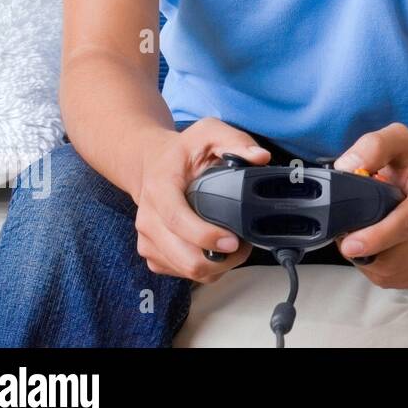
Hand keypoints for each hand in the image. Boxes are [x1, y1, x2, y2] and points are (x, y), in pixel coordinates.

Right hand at [134, 116, 270, 282]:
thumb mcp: (208, 133)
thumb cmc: (183, 151)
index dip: (206, 236)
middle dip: (219, 260)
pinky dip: (204, 270)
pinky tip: (216, 252)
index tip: (233, 241)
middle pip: (183, 256)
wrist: (150, 164)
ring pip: (185, 270)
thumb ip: (235, 142)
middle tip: (244, 246)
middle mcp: (148, 217)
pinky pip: (180, 274)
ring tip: (235, 248)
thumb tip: (260, 157)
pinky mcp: (152, 253)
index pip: (178, 220)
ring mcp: (147, 239)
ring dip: (216, 267)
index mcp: (160, 188)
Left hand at [332, 123, 407, 287]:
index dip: (376, 237)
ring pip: (395, 273)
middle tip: (349, 234)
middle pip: (397, 256)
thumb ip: (372, 147)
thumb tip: (348, 167)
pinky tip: (385, 249)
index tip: (349, 245)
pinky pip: (401, 281)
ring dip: (370, 262)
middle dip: (364, 251)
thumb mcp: (397, 139)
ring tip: (366, 239)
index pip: (407, 223)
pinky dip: (384, 271)